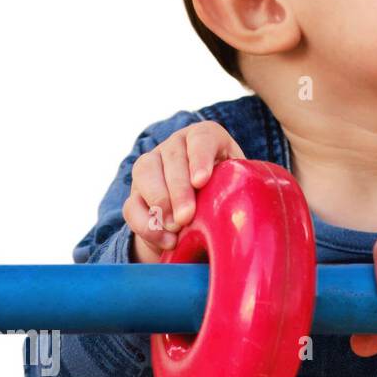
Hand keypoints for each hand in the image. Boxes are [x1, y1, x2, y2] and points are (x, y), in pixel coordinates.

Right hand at [124, 121, 245, 263]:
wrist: (205, 211)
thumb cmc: (230, 191)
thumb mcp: (239, 183)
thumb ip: (241, 186)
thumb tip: (245, 204)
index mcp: (204, 136)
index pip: (201, 138)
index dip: (200, 159)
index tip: (202, 181)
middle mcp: (175, 145)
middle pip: (172, 159)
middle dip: (179, 190)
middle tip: (187, 217)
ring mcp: (151, 165)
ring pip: (145, 174)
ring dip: (159, 203)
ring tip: (175, 227)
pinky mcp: (135, 192)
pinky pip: (132, 206)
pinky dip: (146, 225)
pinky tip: (167, 239)